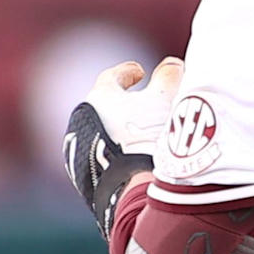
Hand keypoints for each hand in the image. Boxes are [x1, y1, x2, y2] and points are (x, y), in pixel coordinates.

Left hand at [64, 57, 179, 220]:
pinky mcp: (88, 178)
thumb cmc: (149, 136)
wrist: (132, 188)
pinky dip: (118, 154)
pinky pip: (104, 159)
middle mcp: (83, 123)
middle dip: (123, 103)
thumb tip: (172, 66)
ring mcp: (81, 153)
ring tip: (143, 135)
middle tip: (142, 103)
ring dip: (121, 131)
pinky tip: (135, 160)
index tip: (140, 72)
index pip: (112, 78)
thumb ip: (168, 77)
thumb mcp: (165, 99)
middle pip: (104, 107)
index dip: (128, 73)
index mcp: (98, 98)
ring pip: (103, 134)